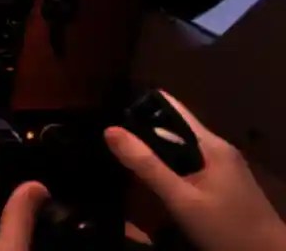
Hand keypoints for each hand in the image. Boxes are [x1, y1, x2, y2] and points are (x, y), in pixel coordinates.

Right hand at [105, 89, 285, 250]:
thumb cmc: (226, 228)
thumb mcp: (181, 199)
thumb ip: (147, 166)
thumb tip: (110, 130)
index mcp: (210, 144)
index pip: (171, 108)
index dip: (142, 108)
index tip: (113, 116)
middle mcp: (218, 148)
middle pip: (174, 129)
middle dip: (144, 134)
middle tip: (112, 146)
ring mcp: (224, 166)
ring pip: (182, 149)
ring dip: (156, 153)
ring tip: (125, 162)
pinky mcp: (224, 183)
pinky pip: (191, 165)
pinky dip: (170, 169)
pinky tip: (154, 182)